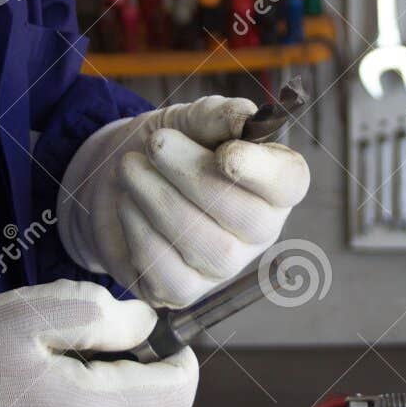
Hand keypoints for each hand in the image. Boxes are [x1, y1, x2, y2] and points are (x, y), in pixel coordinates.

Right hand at [0, 281, 196, 406]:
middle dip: (141, 377)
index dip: (179, 358)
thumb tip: (147, 327)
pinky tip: (32, 403)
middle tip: (93, 346)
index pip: (178, 394)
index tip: (157, 336)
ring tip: (54, 372)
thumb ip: (101, 317)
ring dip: (107, 402)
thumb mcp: (30, 315)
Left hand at [58, 96, 310, 307]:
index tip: (226, 153)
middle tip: (157, 144)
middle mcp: (258, 230)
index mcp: (271, 183)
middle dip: (193, 176)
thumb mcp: (191, 120)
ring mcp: (224, 266)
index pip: (289, 184)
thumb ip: (218, 116)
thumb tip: (243, 119)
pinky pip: (168, 271)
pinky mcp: (183, 290)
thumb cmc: (169, 146)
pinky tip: (129, 204)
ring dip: (158, 199)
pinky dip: (140, 231)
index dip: (262, 173)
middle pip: (246, 217)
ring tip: (130, 167)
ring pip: (207, 245)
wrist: (116, 178)